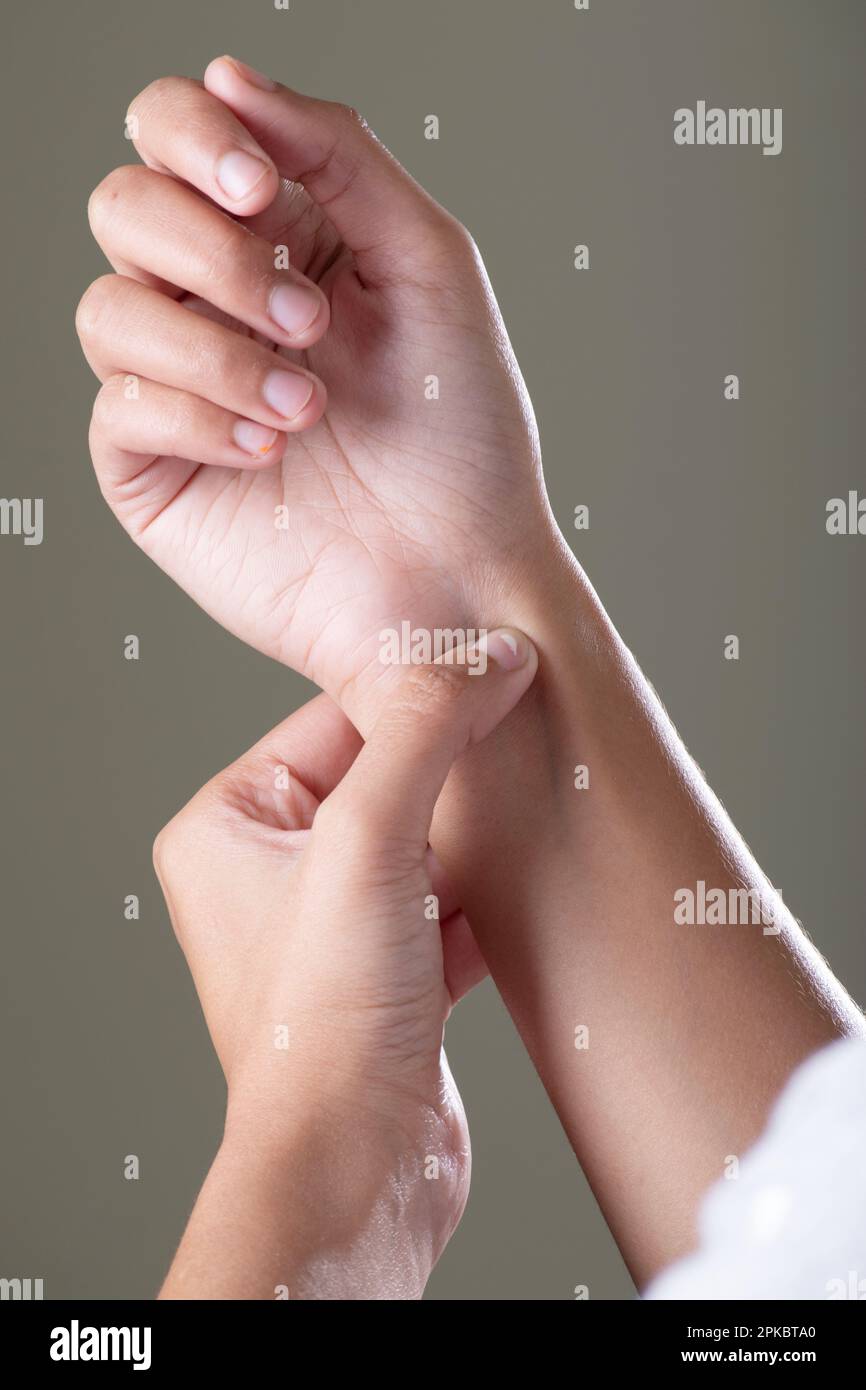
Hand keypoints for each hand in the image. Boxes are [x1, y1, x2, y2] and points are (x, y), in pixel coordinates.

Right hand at [76, 57, 559, 728]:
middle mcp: (217, 304)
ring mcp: (178, 386)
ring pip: (107, 307)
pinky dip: (195, 415)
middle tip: (311, 323)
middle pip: (123, 208)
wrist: (463, 576)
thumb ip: (338, 154)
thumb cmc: (464, 432)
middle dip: (213, 255)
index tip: (261, 187)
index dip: (192, 136)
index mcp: (280, 238)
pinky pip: (118, 404)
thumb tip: (229, 74)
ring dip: (216, 350)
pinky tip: (269, 449)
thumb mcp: (428, 263)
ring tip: (307, 410)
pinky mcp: (154, 470)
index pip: (176, 133)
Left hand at [154, 630, 536, 1298]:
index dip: (419, 700)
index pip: (338, 720)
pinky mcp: (390, 973)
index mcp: (229, 824)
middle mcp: (269, 870)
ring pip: (425, 842)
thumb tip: (488, 654)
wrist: (359, 1165)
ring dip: (477, 839)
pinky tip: (528, 889)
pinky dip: (488, 897)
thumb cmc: (325, 1019)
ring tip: (530, 819)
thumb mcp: (368, 843)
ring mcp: (332, 925)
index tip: (496, 676)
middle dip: (456, 774)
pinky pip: (449, 904)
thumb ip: (425, 732)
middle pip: (387, 778)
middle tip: (522, 747)